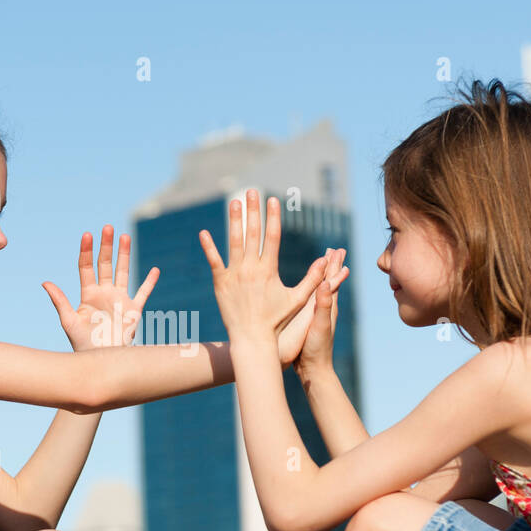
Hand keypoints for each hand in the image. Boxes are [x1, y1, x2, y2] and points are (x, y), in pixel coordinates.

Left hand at [43, 225, 158, 351]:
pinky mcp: (133, 310)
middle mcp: (104, 294)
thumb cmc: (82, 344)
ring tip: (125, 236)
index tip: (86, 235)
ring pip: (122, 272)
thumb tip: (45, 282)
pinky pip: (143, 293)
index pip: (86, 267)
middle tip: (107, 228)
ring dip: (124, 255)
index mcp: (88, 295)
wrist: (101, 360)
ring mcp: (119, 300)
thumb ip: (60, 301)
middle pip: (105, 264)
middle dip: (106, 246)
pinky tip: (154, 270)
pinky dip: (149, 282)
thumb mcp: (68, 321)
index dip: (86, 251)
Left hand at [198, 188, 328, 351]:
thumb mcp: (298, 299)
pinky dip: (209, 247)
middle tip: (252, 191)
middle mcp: (251, 269)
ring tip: (234, 202)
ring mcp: (234, 275)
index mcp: (269, 270)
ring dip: (234, 221)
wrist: (252, 339)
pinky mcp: (221, 283)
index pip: (272, 237)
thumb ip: (313, 279)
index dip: (272, 217)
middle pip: (252, 234)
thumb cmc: (276, 321)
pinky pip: (214, 262)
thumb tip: (326, 261)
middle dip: (253, 210)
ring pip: (233, 243)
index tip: (273, 200)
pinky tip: (204, 233)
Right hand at [282, 247, 348, 369]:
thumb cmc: (316, 349)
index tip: (336, 248)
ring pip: (321, 289)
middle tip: (335, 250)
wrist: (313, 370)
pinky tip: (308, 292)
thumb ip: (323, 305)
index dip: (333, 264)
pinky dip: (312, 290)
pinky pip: (311, 300)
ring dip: (323, 276)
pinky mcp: (308, 322)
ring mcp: (317, 316)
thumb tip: (326, 283)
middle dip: (331, 265)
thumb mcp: (319, 325)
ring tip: (323, 265)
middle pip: (329, 281)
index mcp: (328, 306)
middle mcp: (324, 309)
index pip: (331, 280)